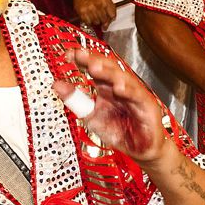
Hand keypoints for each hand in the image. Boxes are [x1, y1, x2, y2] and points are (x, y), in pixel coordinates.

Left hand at [56, 47, 171, 161]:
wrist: (139, 150)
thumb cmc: (120, 132)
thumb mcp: (90, 115)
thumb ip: (75, 100)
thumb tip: (56, 85)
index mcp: (106, 87)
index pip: (95, 67)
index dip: (83, 59)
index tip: (68, 54)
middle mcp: (121, 86)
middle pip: (109, 68)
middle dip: (95, 60)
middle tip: (81, 55)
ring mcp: (135, 94)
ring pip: (123, 78)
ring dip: (109, 73)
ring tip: (95, 68)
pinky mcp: (147, 106)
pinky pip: (138, 96)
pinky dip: (129, 91)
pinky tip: (119, 88)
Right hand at [71, 0, 117, 28]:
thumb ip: (111, 9)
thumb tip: (110, 21)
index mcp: (105, 1)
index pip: (112, 16)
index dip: (111, 19)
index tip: (109, 19)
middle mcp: (98, 4)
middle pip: (104, 20)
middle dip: (103, 21)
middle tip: (100, 17)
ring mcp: (90, 9)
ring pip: (96, 23)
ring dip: (96, 21)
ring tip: (95, 16)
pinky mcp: (82, 12)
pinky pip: (88, 23)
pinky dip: (89, 22)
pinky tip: (90, 17)